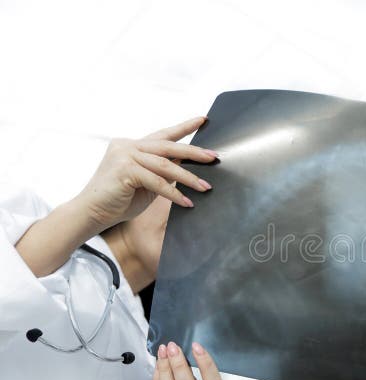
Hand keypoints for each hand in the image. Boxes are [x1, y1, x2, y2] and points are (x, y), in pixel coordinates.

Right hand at [75, 117, 216, 231]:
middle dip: (194, 152)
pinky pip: (157, 181)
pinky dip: (174, 193)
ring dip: (189, 178)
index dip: (184, 127)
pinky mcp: (124, 169)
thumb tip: (186, 164)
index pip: (163, 134)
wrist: (90, 214)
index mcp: (132, 146)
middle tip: (214, 157)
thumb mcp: (146, 183)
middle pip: (168, 146)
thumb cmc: (118, 201)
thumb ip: (161, 171)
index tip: (202, 120)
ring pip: (165, 165)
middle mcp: (127, 145)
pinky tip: (187, 202)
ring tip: (206, 187)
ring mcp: (124, 155)